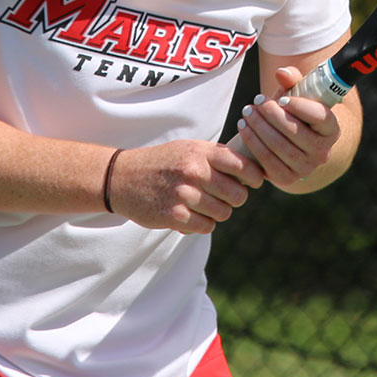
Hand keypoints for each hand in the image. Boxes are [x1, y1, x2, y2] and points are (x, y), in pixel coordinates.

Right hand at [105, 139, 264, 233]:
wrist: (122, 177)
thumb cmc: (162, 163)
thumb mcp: (188, 149)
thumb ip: (217, 156)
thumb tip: (252, 169)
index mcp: (201, 152)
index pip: (243, 166)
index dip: (255, 177)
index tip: (254, 182)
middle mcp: (194, 172)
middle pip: (238, 195)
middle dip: (235, 198)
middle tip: (224, 197)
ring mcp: (184, 194)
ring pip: (224, 213)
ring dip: (218, 213)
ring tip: (204, 205)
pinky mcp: (174, 216)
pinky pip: (206, 227)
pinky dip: (203, 224)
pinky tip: (192, 215)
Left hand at [233, 65, 341, 188]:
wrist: (291, 143)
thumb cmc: (295, 113)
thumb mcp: (297, 95)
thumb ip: (292, 81)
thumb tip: (281, 73)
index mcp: (332, 129)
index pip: (320, 117)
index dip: (300, 107)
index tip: (281, 98)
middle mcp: (323, 151)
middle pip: (295, 132)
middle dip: (272, 115)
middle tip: (257, 101)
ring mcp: (306, 168)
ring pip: (279, 146)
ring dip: (259, 127)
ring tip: (247, 112)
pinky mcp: (287, 178)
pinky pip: (267, 161)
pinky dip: (252, 143)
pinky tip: (243, 129)